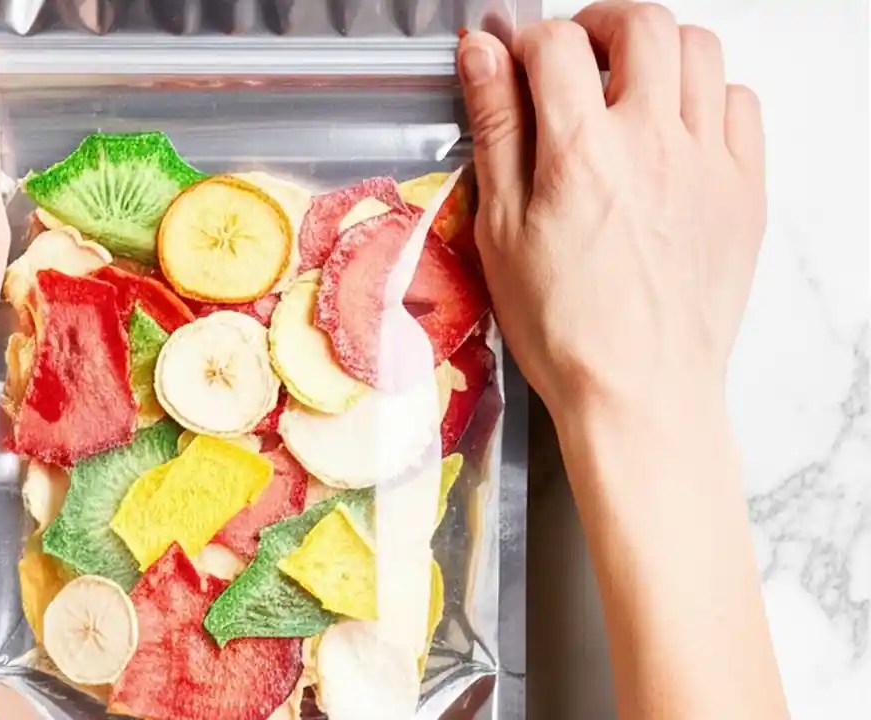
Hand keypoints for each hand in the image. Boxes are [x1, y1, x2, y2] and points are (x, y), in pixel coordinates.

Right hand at [458, 1, 764, 422]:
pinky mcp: (745, 188)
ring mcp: (709, 162)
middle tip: (575, 54)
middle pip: (642, 25)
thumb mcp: (501, 230)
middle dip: (600, 24)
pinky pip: (740, 103)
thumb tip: (481, 55)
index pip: (556, 44)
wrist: (640, 392)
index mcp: (582, 152)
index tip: (515, 64)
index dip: (526, 42)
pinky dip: (706, 94)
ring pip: (700, 50)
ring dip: (658, 51)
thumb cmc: (565, 328)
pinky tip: (675, 129)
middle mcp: (654, 142)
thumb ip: (496, 131)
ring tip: (628, 87)